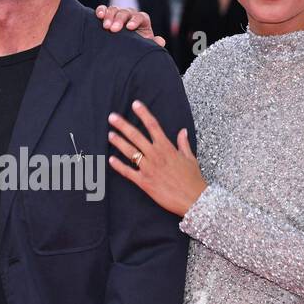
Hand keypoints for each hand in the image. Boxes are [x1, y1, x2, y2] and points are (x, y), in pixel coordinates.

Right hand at [94, 5, 164, 46]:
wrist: (125, 49)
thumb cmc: (137, 47)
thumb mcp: (145, 46)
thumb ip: (153, 44)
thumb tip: (160, 41)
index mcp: (142, 21)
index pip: (140, 17)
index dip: (135, 21)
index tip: (129, 28)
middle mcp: (130, 15)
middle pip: (125, 12)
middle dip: (119, 20)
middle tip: (113, 29)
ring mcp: (118, 14)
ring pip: (114, 9)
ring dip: (109, 16)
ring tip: (105, 26)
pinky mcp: (108, 15)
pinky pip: (104, 9)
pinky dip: (101, 10)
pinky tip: (99, 15)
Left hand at [107, 100, 205, 216]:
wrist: (194, 199)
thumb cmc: (193, 180)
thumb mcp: (190, 158)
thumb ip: (183, 143)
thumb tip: (182, 131)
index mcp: (167, 147)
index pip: (153, 126)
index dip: (143, 113)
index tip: (135, 104)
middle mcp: (156, 155)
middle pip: (136, 136)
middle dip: (123, 125)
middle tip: (112, 117)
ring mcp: (149, 168)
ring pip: (130, 152)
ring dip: (119, 142)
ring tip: (110, 134)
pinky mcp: (144, 182)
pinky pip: (128, 172)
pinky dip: (119, 166)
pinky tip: (111, 160)